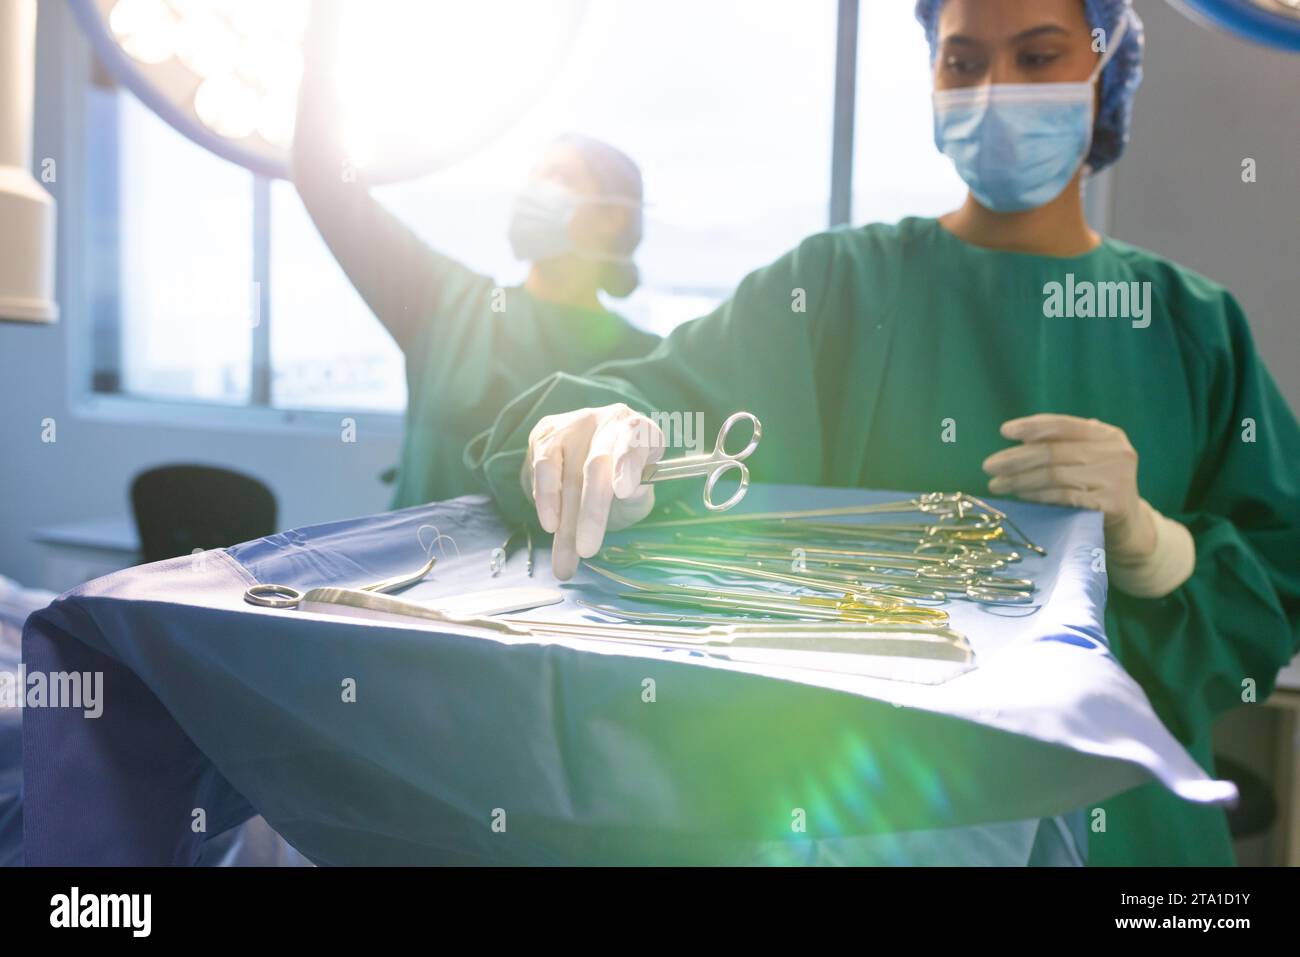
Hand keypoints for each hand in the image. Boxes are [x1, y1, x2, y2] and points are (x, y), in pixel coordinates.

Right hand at [521, 404, 662, 579]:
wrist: (589, 468)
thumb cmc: (622, 484)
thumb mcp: (638, 494)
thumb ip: (637, 493)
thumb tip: (630, 491)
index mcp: (642, 433)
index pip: (638, 440)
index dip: (629, 464)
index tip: (625, 490)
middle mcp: (609, 420)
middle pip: (598, 463)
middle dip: (591, 510)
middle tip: (587, 550)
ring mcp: (576, 424)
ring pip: (567, 471)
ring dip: (565, 517)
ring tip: (566, 556)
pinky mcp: (546, 434)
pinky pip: (543, 468)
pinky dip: (546, 499)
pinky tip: (550, 524)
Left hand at [982, 413, 1156, 561]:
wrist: (1128, 527)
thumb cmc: (1096, 488)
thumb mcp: (1086, 461)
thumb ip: (1060, 446)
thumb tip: (1018, 436)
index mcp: (1108, 435)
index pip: (1064, 425)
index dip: (1032, 426)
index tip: (1004, 431)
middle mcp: (1116, 453)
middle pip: (1053, 452)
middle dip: (1016, 459)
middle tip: (988, 466)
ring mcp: (1116, 478)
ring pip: (1054, 475)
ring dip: (1019, 480)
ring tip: (996, 485)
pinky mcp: (1111, 503)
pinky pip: (1063, 497)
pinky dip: (1037, 495)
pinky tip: (1019, 495)